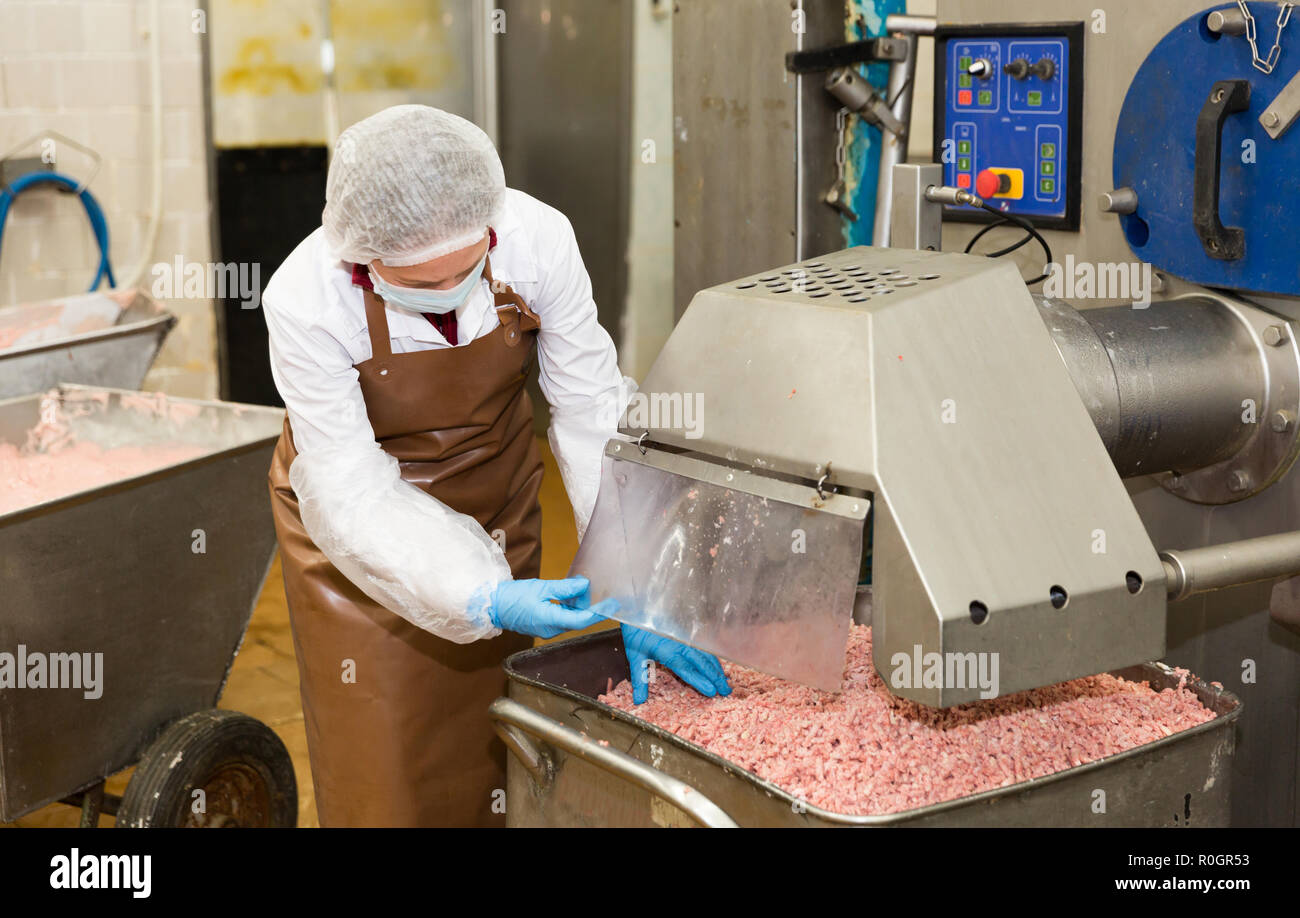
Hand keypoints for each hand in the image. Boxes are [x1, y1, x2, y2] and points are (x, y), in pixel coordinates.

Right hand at [488, 577, 606, 638]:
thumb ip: (564, 588)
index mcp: (549, 621)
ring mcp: (546, 630)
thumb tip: (584, 585)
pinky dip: (569, 610)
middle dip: (590, 608)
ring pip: (570, 620)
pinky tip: (572, 597)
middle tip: (601, 594)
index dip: (597, 613)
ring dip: (580, 608)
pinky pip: (562, 620)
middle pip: (578, 621)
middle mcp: (550, 630)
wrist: (492, 605)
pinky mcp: (543, 627)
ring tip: (587, 592)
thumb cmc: (513, 596)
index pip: (581, 620)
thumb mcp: (541, 588)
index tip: (610, 605)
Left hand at [621, 624, 731, 704]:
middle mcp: (680, 645)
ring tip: (725, 682)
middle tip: (726, 691)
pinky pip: (704, 648)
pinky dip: (713, 659)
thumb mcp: (634, 656)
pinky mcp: (687, 634)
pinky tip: (717, 667)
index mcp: (667, 651)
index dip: (699, 680)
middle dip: (715, 677)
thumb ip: (639, 679)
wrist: (638, 609)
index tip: (711, 691)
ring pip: (706, 655)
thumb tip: (638, 701)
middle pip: (702, 663)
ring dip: (717, 669)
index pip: (686, 668)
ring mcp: (685, 638)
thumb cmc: (636, 632)